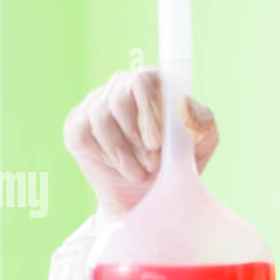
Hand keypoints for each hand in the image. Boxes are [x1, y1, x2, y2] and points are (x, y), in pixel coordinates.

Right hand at [63, 68, 218, 214]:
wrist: (147, 199)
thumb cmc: (176, 164)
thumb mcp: (201, 145)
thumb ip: (202, 122)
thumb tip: (185, 103)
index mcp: (152, 83)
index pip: (144, 80)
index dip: (149, 111)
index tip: (156, 142)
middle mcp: (121, 86)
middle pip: (120, 100)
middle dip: (137, 138)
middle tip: (152, 164)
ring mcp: (96, 104)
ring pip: (102, 119)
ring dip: (124, 152)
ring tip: (140, 173)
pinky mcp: (77, 126)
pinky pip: (85, 135)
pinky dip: (108, 158)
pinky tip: (122, 169)